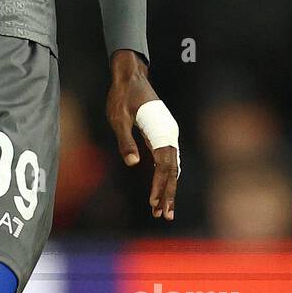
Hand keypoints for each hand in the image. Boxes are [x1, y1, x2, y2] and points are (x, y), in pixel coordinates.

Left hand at [105, 50, 178, 221]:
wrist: (130, 76)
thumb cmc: (122, 96)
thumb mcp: (118, 117)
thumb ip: (125, 140)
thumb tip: (132, 163)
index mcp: (161, 131)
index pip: (164, 165)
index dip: (160, 185)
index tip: (153, 202)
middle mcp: (169, 134)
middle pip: (172, 169)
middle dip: (168, 193)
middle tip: (164, 216)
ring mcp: (167, 135)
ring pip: (171, 167)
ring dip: (168, 188)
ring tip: (163, 210)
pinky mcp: (162, 135)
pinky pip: (166, 160)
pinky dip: (164, 177)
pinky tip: (161, 191)